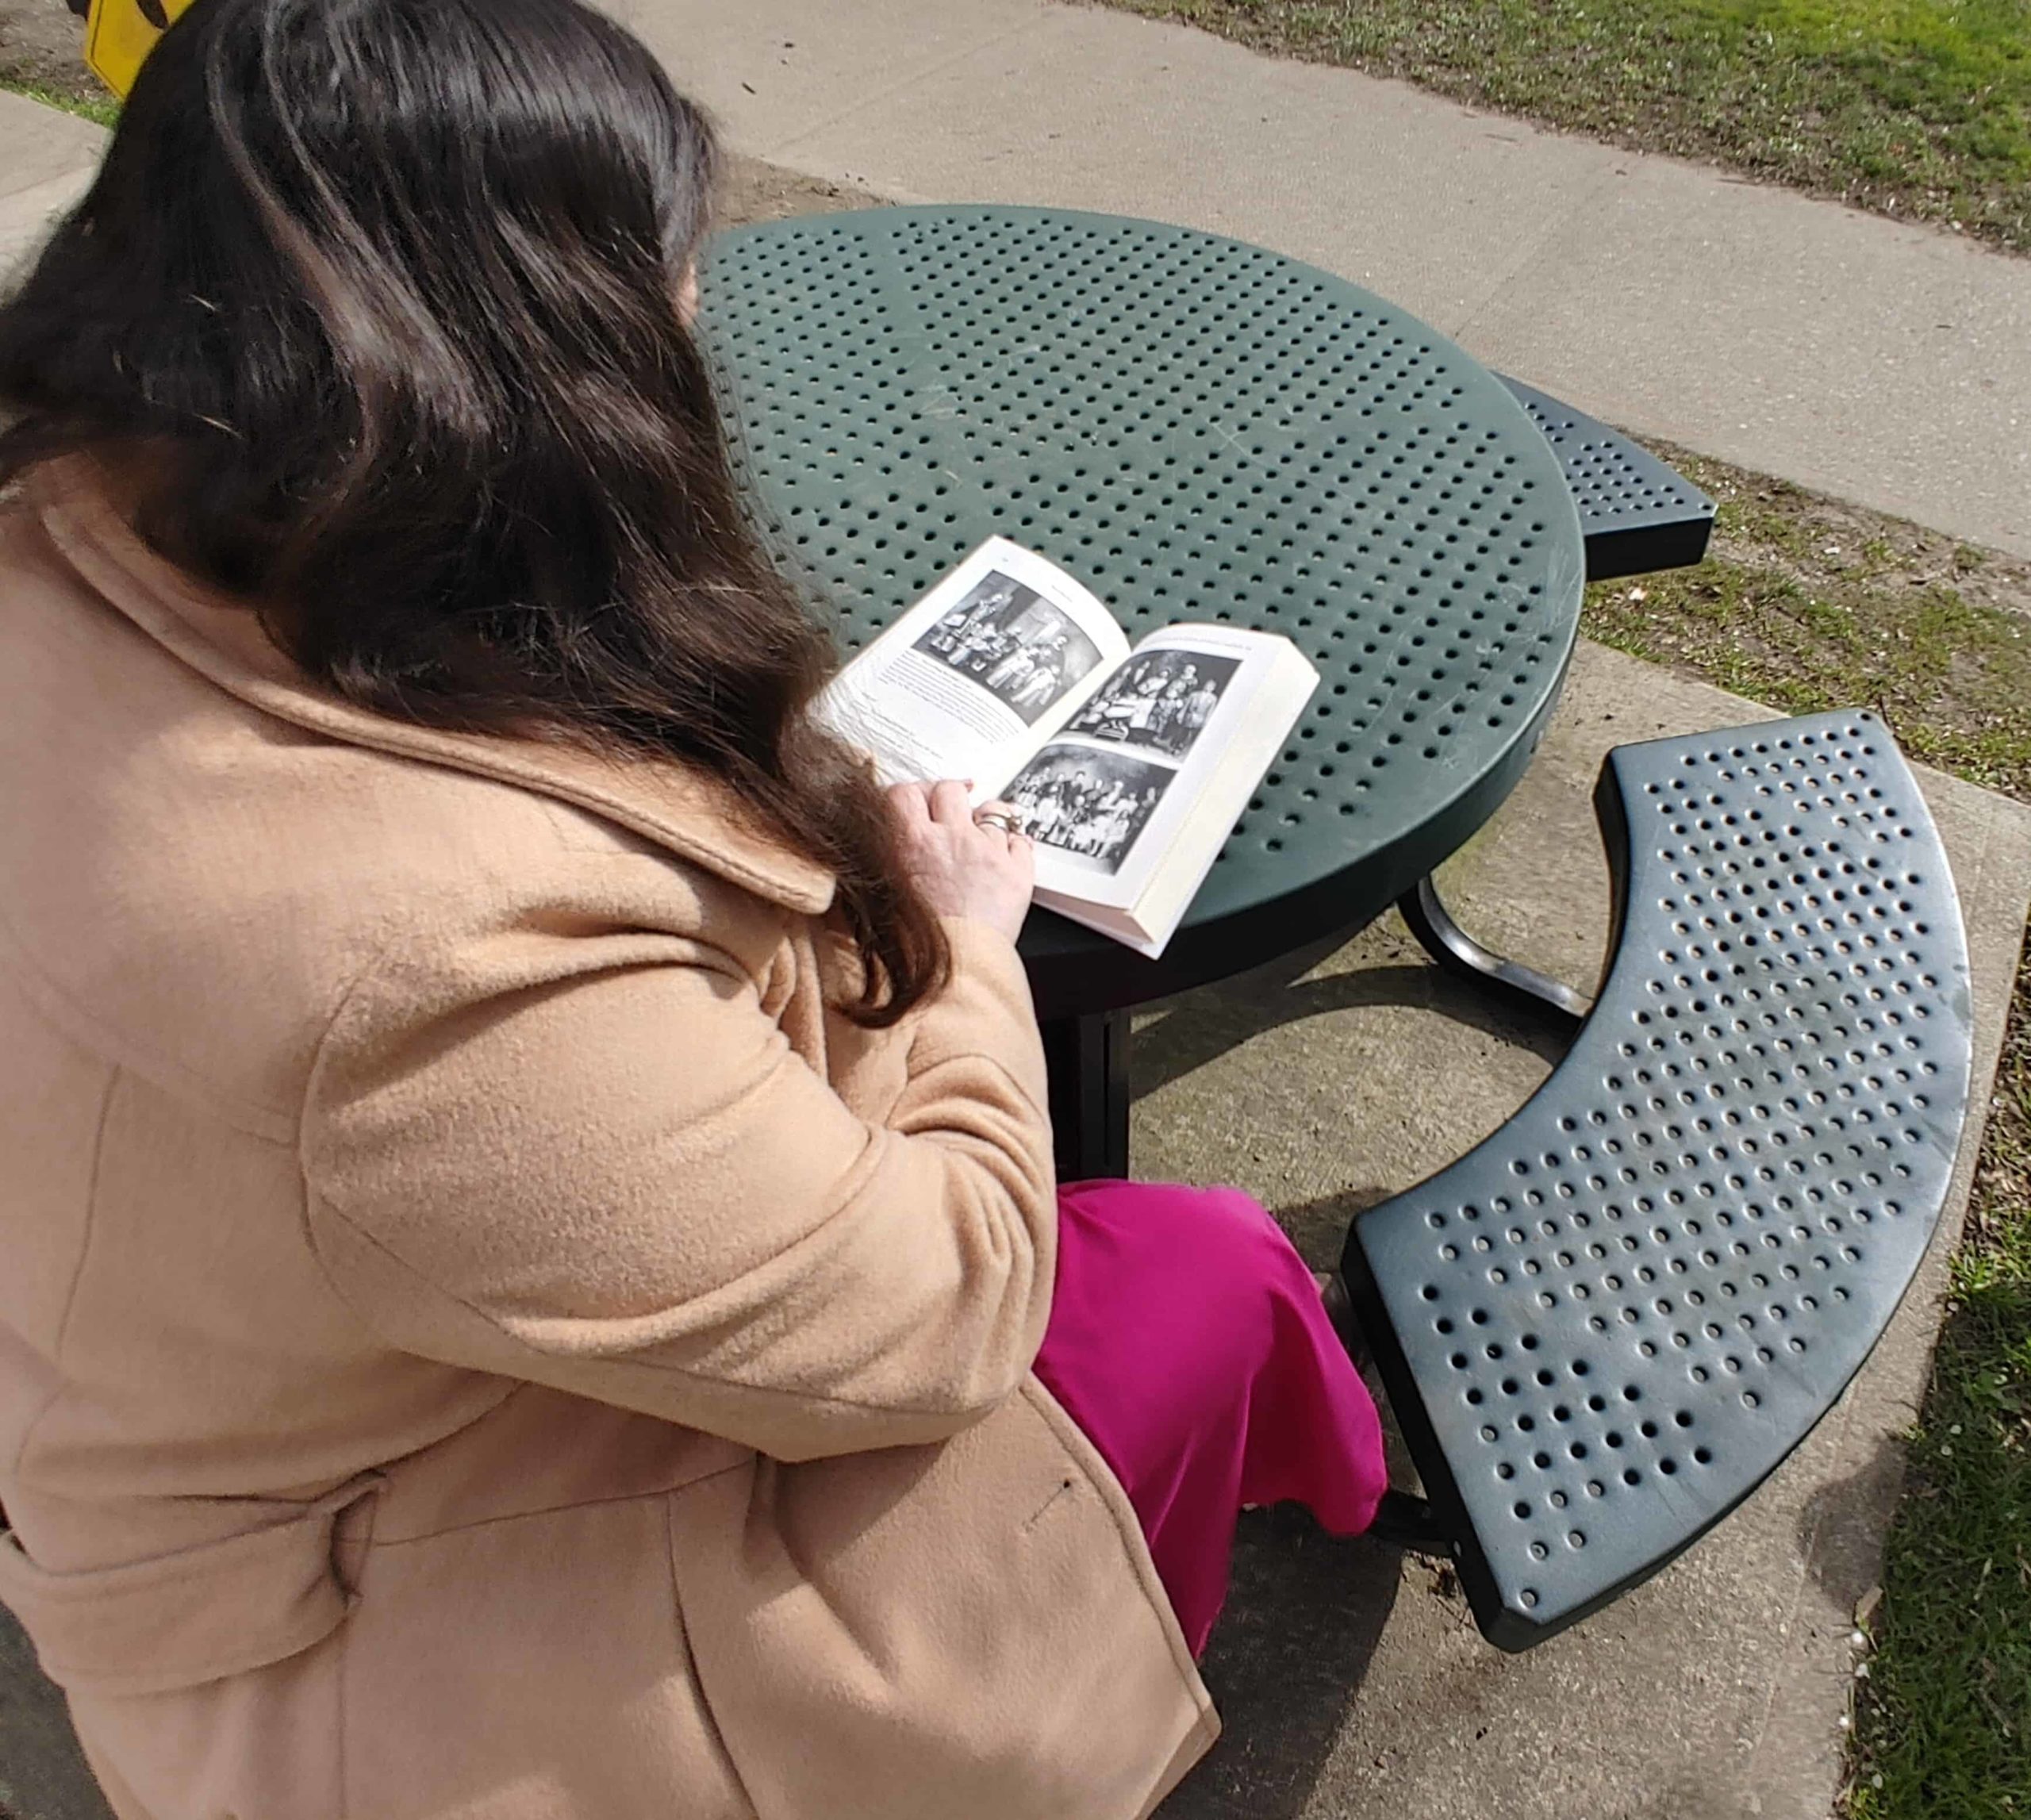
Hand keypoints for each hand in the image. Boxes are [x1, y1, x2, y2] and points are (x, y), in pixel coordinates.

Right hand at [887, 780, 1034, 943]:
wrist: (954, 978)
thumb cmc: (915, 950)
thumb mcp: (883, 899)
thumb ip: (886, 863)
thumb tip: (887, 845)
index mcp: (910, 844)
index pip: (905, 792)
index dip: (911, 795)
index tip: (917, 804)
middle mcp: (950, 840)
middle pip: (949, 789)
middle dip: (948, 798)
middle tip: (949, 814)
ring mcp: (988, 853)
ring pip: (990, 812)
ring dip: (984, 823)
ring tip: (978, 843)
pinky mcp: (1017, 873)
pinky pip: (1021, 841)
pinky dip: (1014, 845)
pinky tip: (1004, 858)